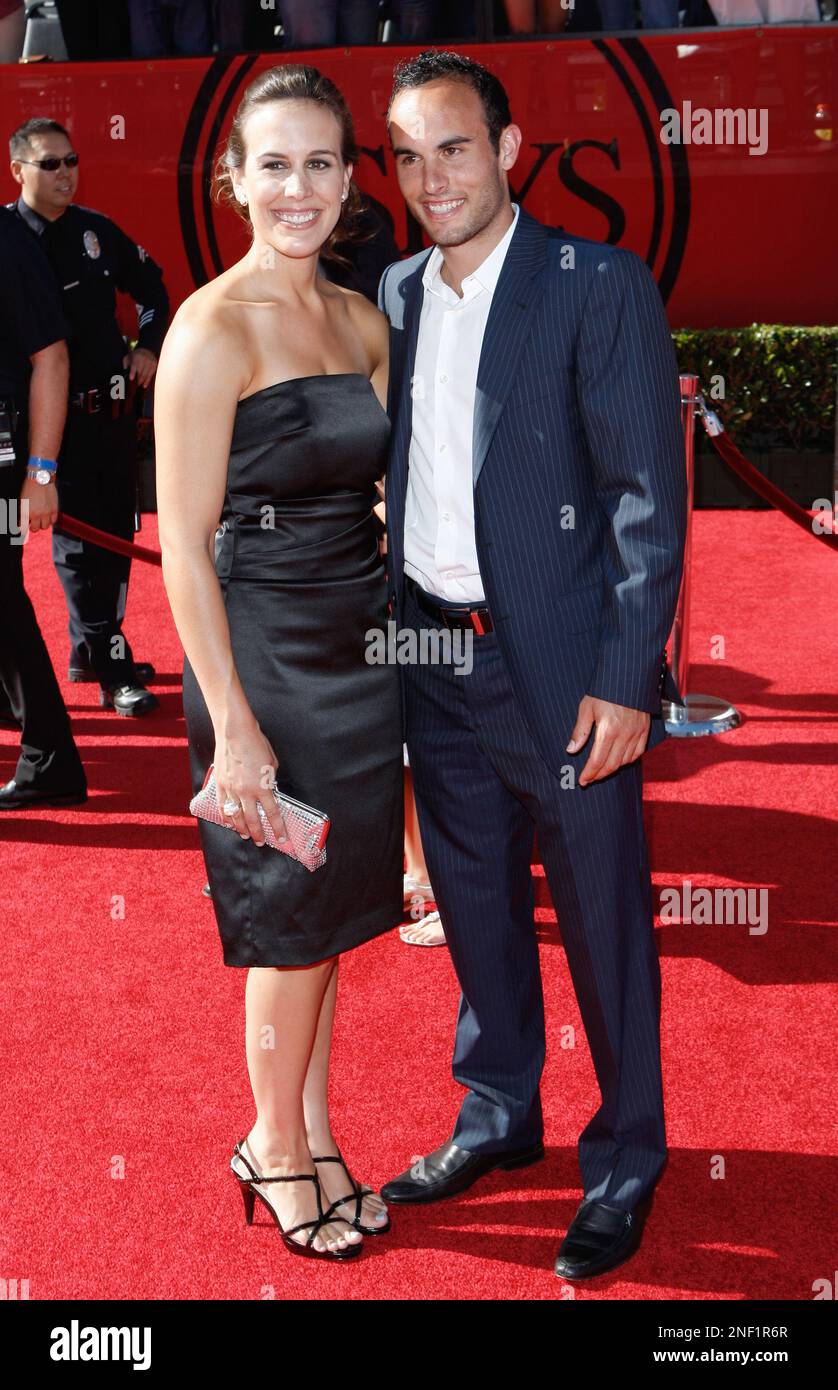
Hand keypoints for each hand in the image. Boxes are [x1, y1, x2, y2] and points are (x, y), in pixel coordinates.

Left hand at [19, 477, 57, 535]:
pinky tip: (48, 516)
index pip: (24, 527)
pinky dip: (51, 520)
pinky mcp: (54, 510)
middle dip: (33, 527)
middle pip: (35, 529)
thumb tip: (24, 520)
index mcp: (26, 512)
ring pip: (45, 526)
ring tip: (41, 519)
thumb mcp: (23, 501)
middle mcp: (36, 514)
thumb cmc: (30, 488)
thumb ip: (23, 512)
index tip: (25, 528)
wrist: (40, 480)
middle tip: (33, 523)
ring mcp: (46, 513)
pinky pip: (54, 521)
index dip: (24, 528)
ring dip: (43, 524)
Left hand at [123, 348, 157, 387]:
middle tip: (134, 385)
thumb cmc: (134, 356)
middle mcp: (144, 359)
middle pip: (140, 372)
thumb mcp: (128, 358)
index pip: (134, 366)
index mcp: (136, 357)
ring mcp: (150, 362)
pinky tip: (144, 385)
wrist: (146, 350)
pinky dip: (147, 381)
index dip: (132, 372)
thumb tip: (124, 374)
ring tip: (138, 385)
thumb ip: (125, 365)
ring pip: (146, 375)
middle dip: (137, 379)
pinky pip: (151, 375)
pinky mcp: (154, 366)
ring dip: (142, 381)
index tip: (131, 378)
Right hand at [214, 722, 288, 846]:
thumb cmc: (256, 744)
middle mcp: (247, 791)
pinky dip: (225, 816)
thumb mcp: (272, 763)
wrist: (235, 733)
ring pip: (235, 817)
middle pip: (253, 820)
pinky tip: (228, 822)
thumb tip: (269, 787)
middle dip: (258, 834)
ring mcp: (231, 789)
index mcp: (263, 787)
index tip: (281, 838)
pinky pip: (222, 806)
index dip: (278, 828)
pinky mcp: (220, 784)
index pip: (273, 813)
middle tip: (261, 842)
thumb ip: (270, 779)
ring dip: (241, 829)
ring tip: (245, 835)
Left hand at [567, 695, 649, 785]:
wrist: (627, 676)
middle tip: (589, 779)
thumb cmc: (603, 690)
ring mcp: (636, 733)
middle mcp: (624, 734)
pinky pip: (638, 753)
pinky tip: (619, 761)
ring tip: (601, 771)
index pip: (597, 760)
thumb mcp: (586, 708)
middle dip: (599, 775)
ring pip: (624, 761)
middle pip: (611, 765)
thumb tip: (571, 750)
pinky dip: (627, 760)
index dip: (589, 773)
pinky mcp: (644, 730)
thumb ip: (580, 731)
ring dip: (612, 769)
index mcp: (608, 730)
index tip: (582, 780)